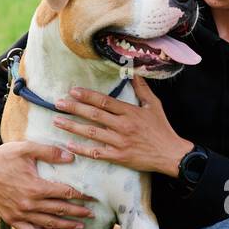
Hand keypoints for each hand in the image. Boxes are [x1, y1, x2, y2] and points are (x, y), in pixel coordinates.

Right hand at [0, 140, 95, 228]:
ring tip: (80, 226)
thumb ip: (50, 152)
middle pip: (60, 210)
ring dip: (66, 225)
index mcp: (36, 187)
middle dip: (78, 213)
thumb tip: (71, 157)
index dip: (81, 196)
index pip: (65, 193)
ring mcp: (19, 213)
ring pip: (48, 223)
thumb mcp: (28, 148)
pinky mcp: (11, 218)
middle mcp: (29, 203)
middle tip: (91, 214)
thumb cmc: (7, 156)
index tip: (92, 198)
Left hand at [52, 77, 192, 176]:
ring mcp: (120, 142)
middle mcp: (123, 126)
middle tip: (57, 104)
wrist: (171, 154)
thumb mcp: (154, 105)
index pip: (104, 101)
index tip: (73, 91)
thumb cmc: (162, 129)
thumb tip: (133, 71)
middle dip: (74, 108)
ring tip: (57, 121)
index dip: (87, 96)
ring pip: (92, 133)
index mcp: (130, 112)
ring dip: (73, 127)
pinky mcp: (119, 157)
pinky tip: (70, 145)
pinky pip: (97, 153)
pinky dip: (83, 149)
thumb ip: (142, 89)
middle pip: (94, 115)